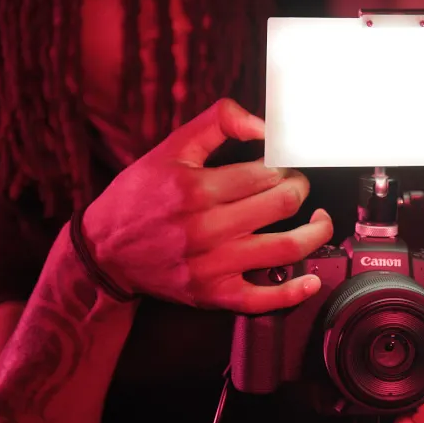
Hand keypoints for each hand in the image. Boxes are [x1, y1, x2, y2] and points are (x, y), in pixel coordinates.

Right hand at [81, 99, 332, 312]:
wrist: (104, 252)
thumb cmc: (139, 196)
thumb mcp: (169, 149)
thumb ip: (216, 123)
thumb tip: (262, 124)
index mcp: (196, 188)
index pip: (265, 171)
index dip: (284, 163)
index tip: (284, 162)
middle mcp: (206, 228)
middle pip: (282, 203)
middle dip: (299, 188)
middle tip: (296, 185)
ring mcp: (212, 265)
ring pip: (286, 247)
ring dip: (316, 232)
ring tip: (319, 220)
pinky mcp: (213, 294)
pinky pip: (263, 299)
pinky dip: (295, 291)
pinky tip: (311, 279)